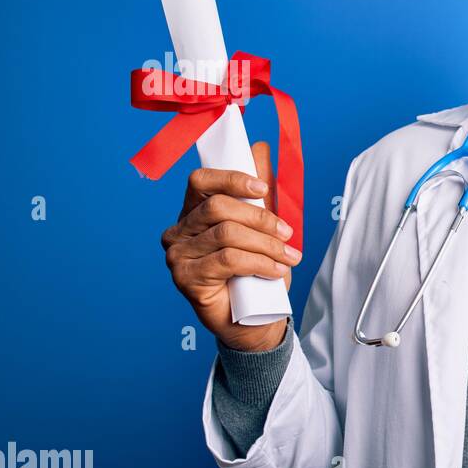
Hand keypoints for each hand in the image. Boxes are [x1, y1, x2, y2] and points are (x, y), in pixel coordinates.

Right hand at [162, 141, 301, 351]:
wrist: (253, 319)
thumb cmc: (254, 270)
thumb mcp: (261, 227)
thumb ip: (257, 191)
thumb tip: (260, 148)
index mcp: (192, 211)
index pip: (201, 181)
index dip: (232, 178)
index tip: (263, 188)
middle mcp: (178, 230)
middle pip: (218, 207)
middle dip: (260, 217)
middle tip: (287, 232)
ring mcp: (178, 256)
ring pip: (227, 234)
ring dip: (266, 244)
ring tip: (289, 256)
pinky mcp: (186, 279)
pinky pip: (227, 260)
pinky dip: (259, 262)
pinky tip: (276, 270)